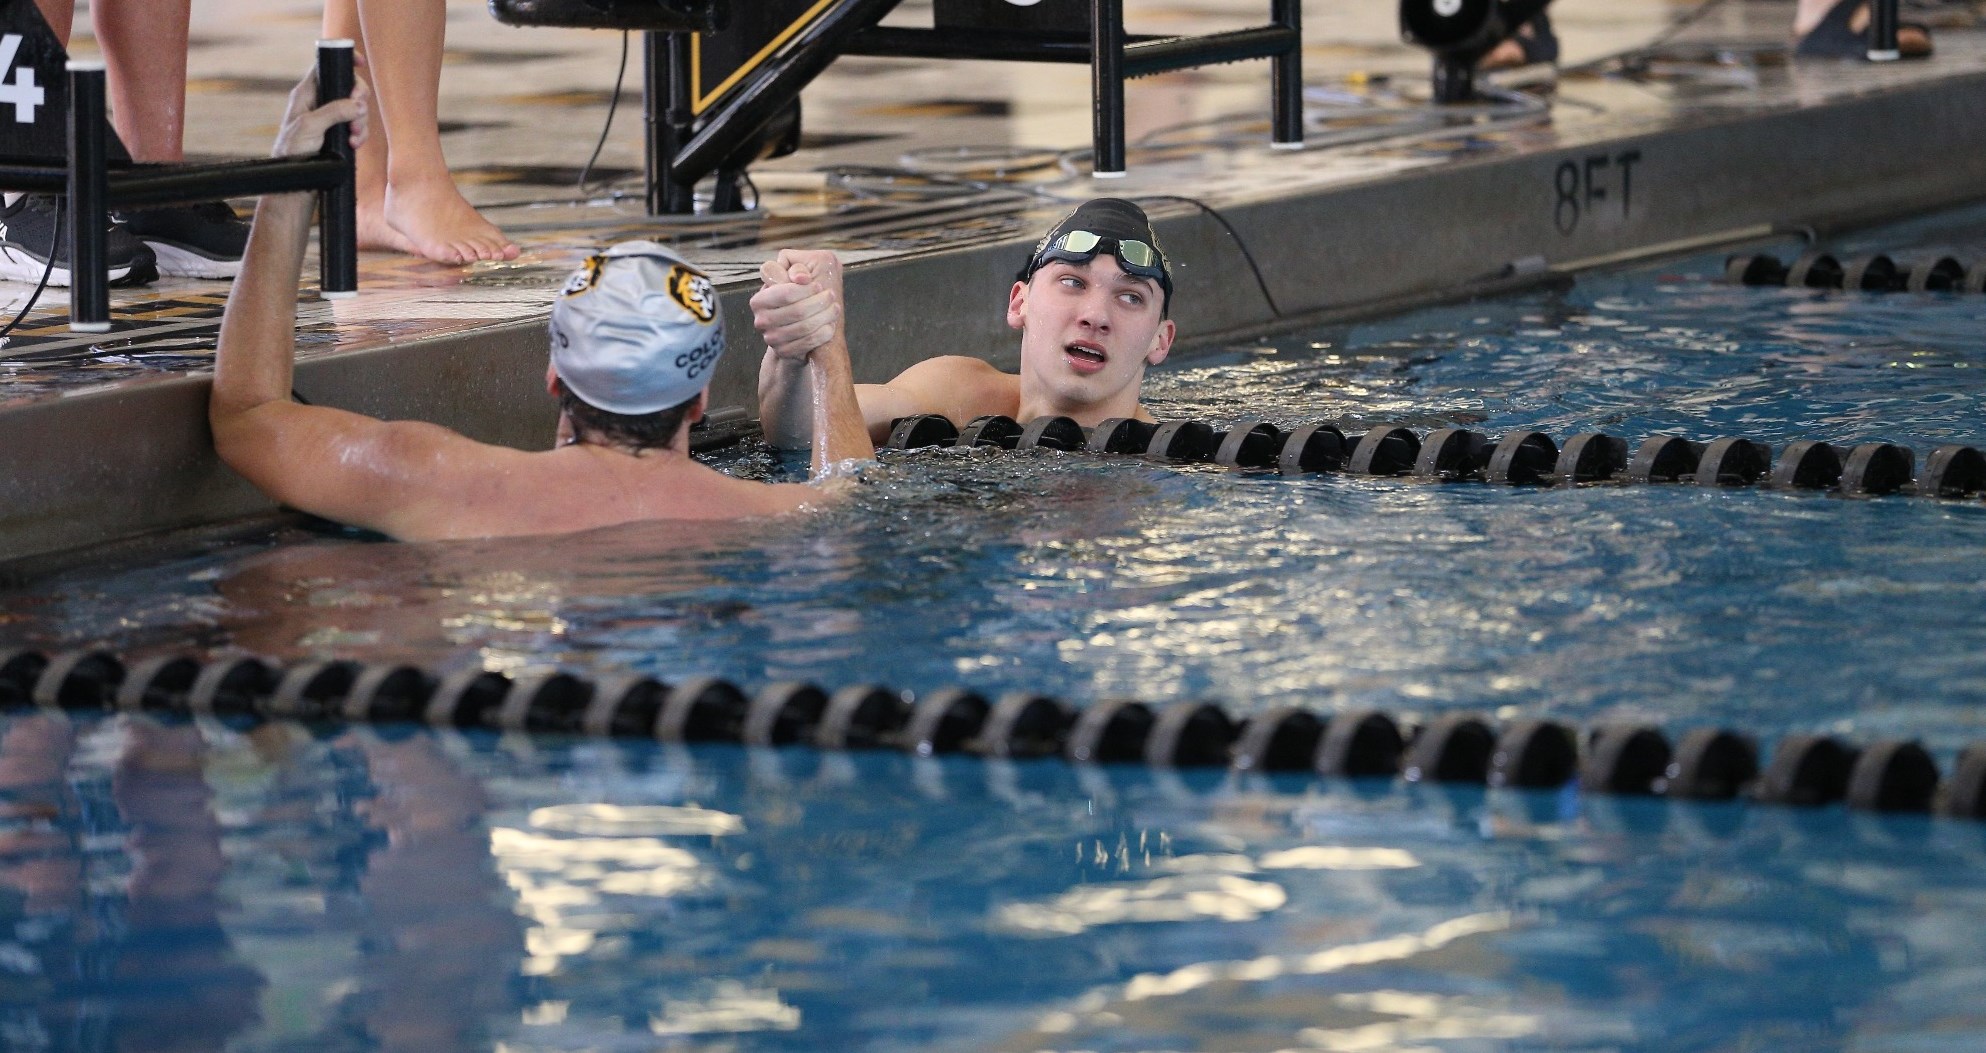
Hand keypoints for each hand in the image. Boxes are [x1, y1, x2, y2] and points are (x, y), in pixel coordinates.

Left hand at [272, 63, 369, 158]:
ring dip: (362, 122)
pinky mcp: (339, 133)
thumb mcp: (310, 126)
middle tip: (360, 111)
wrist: (294, 178)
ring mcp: (331, 118)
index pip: (326, 66)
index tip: (360, 63)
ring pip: (357, 109)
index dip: (344, 61)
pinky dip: (361, 135)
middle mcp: (320, 102)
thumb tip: (359, 104)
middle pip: (348, 87)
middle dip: (359, 100)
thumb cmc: (292, 150)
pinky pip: (358, 127)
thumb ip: (334, 112)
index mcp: (307, 93)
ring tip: (354, 136)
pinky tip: (354, 144)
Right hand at [751, 249, 844, 363]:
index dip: (805, 288)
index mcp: (759, 299)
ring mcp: (771, 338)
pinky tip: (830, 325)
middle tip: (831, 295)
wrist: (800, 330)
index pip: (785, 293)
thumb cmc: (802, 297)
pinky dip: (823, 332)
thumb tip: (801, 278)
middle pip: (797, 311)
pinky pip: (808, 342)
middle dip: (819, 302)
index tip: (819, 285)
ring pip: (804, 327)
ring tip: (835, 308)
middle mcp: (761, 319)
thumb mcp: (799, 276)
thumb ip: (798, 267)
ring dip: (825, 316)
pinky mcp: (783, 352)